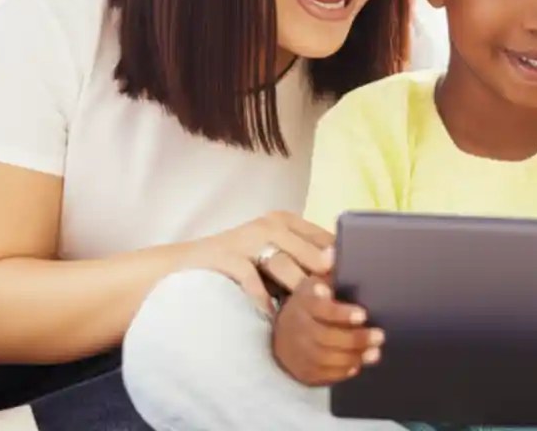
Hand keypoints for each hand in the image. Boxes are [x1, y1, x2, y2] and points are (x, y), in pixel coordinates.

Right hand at [179, 211, 333, 312]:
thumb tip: (342, 280)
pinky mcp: (225, 256)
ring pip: (283, 263)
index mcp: (287, 222)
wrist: (183, 265)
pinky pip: (250, 278)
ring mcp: (246, 239)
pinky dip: (262, 298)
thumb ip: (303, 262)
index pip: (325, 239)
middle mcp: (269, 225)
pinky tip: (271, 314)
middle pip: (309, 252)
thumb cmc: (239, 265)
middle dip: (323, 278)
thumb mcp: (275, 258)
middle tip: (336, 301)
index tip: (353, 285)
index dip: (341, 264)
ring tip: (310, 307)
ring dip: (298, 287)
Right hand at [272, 276, 384, 386]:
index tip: (363, 314)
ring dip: (352, 356)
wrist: (284, 332)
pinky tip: (357, 364)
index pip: (320, 308)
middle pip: (324, 337)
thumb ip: (328, 269)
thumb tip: (332, 252)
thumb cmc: (311, 302)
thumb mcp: (316, 281)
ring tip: (375, 352)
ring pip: (324, 357)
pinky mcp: (301, 369)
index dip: (341, 313)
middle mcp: (297, 326)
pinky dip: (341, 371)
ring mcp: (297, 350)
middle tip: (379, 335)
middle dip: (355, 338)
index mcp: (303, 301)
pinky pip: (322, 374)